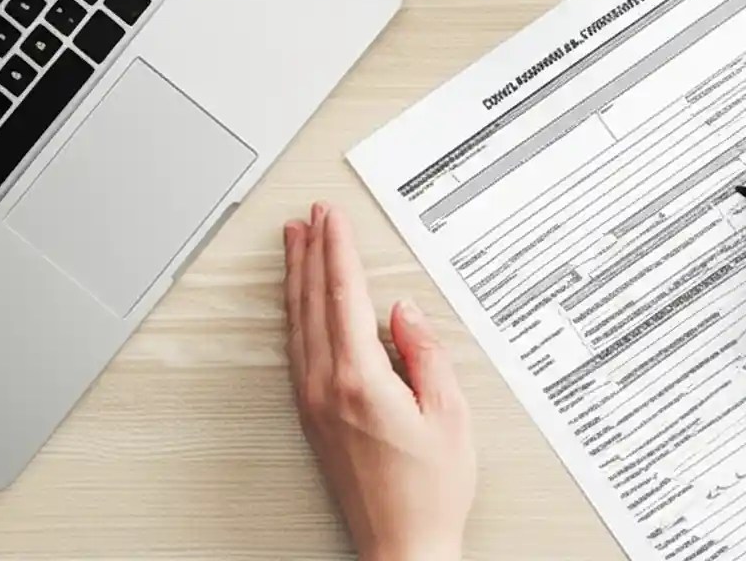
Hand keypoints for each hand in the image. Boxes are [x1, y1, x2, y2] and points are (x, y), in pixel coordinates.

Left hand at [283, 203, 475, 560]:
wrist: (401, 546)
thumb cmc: (430, 491)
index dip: (339, 252)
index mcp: (359, 381)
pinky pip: (297, 350)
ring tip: (295, 245)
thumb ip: (426, 355)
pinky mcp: (312, 419)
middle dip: (312, 253)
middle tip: (311, 217)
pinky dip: (296, 314)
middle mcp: (326, 389)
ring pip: (298, 324)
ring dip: (297, 279)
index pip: (345, 298)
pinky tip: (300, 305)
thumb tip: (404, 313)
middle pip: (314, 303)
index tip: (333, 218)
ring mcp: (313, 404)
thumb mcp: (449, 415)